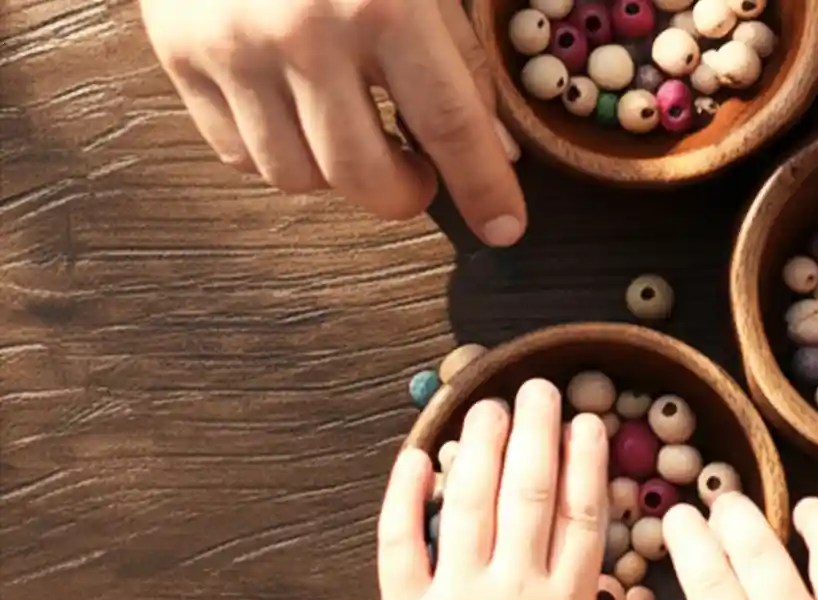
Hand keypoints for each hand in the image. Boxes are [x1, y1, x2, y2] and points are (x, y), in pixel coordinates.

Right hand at [140, 0, 525, 244]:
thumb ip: (462, 58)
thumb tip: (495, 151)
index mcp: (381, 4)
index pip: (450, 124)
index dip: (484, 186)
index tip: (505, 228)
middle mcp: (304, 34)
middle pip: (363, 176)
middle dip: (404, 194)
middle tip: (418, 175)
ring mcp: (234, 49)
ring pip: (297, 177)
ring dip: (339, 176)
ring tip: (356, 131)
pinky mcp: (180, 57)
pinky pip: (238, 154)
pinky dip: (280, 153)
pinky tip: (299, 113)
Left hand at [375, 380, 619, 599]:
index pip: (581, 514)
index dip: (584, 460)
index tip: (586, 422)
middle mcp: (514, 592)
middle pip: (530, 493)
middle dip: (537, 432)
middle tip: (539, 390)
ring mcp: (457, 599)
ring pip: (473, 504)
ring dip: (482, 446)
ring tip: (490, 404)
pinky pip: (400, 543)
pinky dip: (405, 496)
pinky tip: (417, 457)